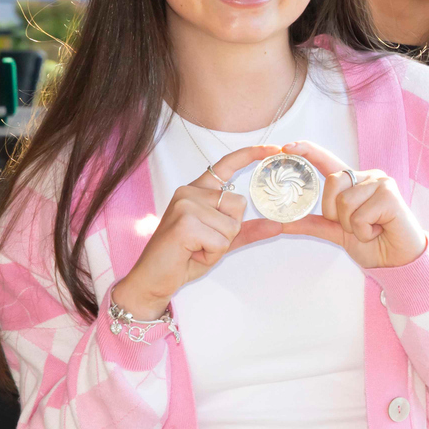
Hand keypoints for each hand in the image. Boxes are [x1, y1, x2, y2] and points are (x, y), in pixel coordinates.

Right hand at [111, 144, 283, 319]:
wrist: (151, 280)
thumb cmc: (182, 259)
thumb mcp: (220, 242)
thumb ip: (246, 230)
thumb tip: (277, 224)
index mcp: (196, 191)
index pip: (226, 165)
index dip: (251, 154)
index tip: (274, 148)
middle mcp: (189, 192)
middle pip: (239, 204)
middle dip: (230, 230)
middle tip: (204, 242)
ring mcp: (185, 205)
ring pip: (232, 225)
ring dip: (220, 245)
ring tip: (196, 248)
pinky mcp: (185, 223)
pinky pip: (221, 241)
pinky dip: (213, 254)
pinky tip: (191, 254)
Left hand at [276, 140, 428, 268]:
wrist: (398, 260)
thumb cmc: (373, 243)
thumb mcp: (336, 233)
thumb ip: (312, 224)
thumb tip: (280, 223)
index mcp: (352, 183)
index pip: (326, 160)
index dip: (306, 150)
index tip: (286, 147)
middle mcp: (367, 177)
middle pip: (331, 181)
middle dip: (334, 212)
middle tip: (354, 225)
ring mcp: (380, 183)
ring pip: (344, 202)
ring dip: (351, 226)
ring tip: (370, 229)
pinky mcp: (390, 195)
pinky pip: (360, 216)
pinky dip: (364, 231)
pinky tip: (379, 231)